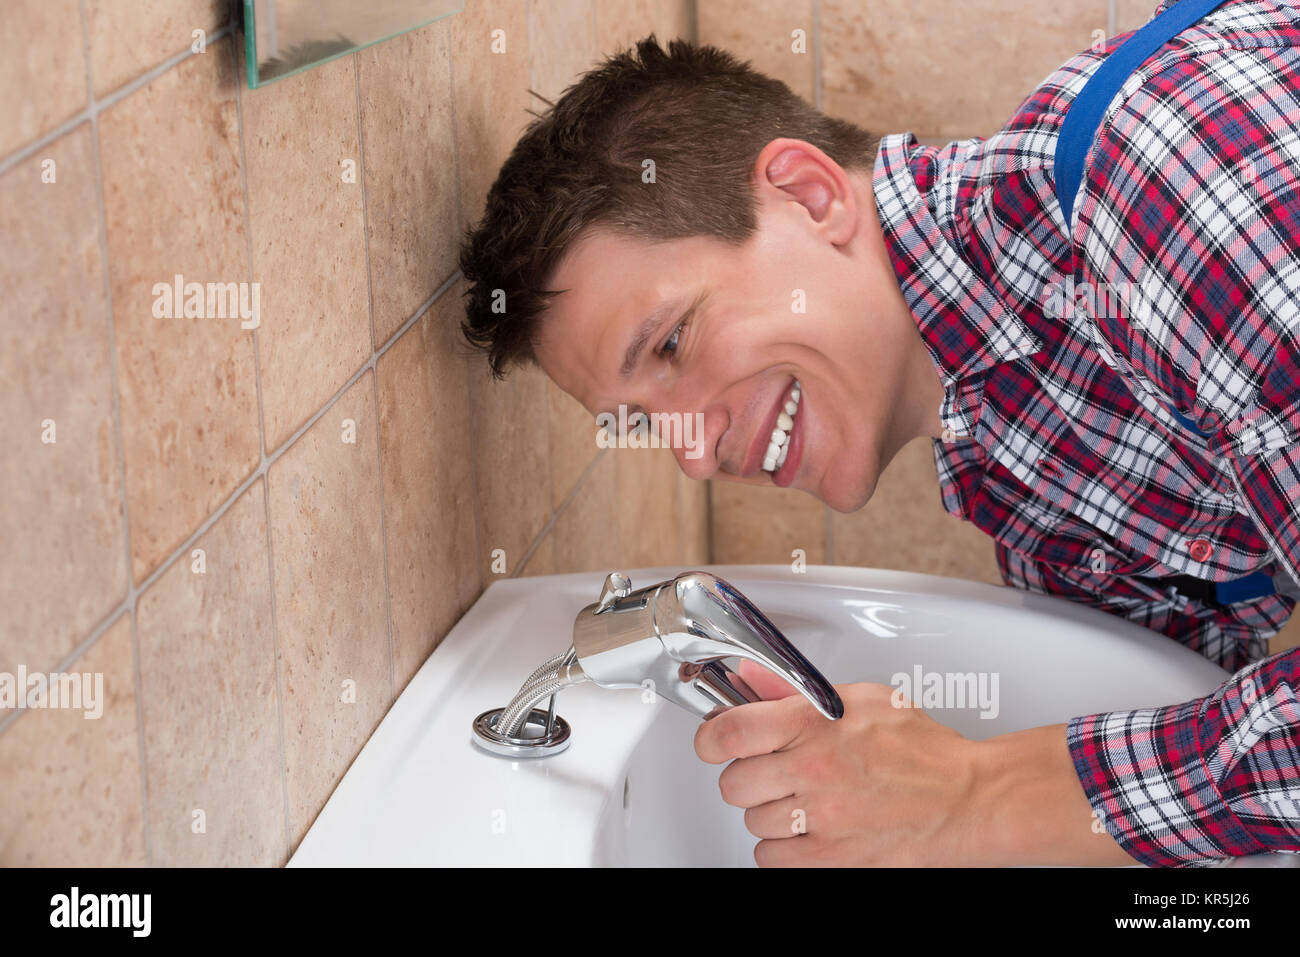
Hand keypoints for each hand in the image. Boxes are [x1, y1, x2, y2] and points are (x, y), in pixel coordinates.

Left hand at [694, 660, 984, 865]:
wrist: (969, 799)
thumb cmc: (923, 750)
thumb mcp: (859, 700)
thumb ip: (794, 693)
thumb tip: (749, 683)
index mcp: (816, 723)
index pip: (730, 730)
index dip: (710, 737)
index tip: (714, 742)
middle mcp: (814, 769)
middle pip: (733, 782)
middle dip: (749, 776)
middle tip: (774, 772)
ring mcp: (821, 817)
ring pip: (752, 821)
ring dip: (770, 811)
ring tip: (804, 800)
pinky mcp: (832, 859)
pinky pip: (771, 859)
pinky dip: (783, 848)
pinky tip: (807, 830)